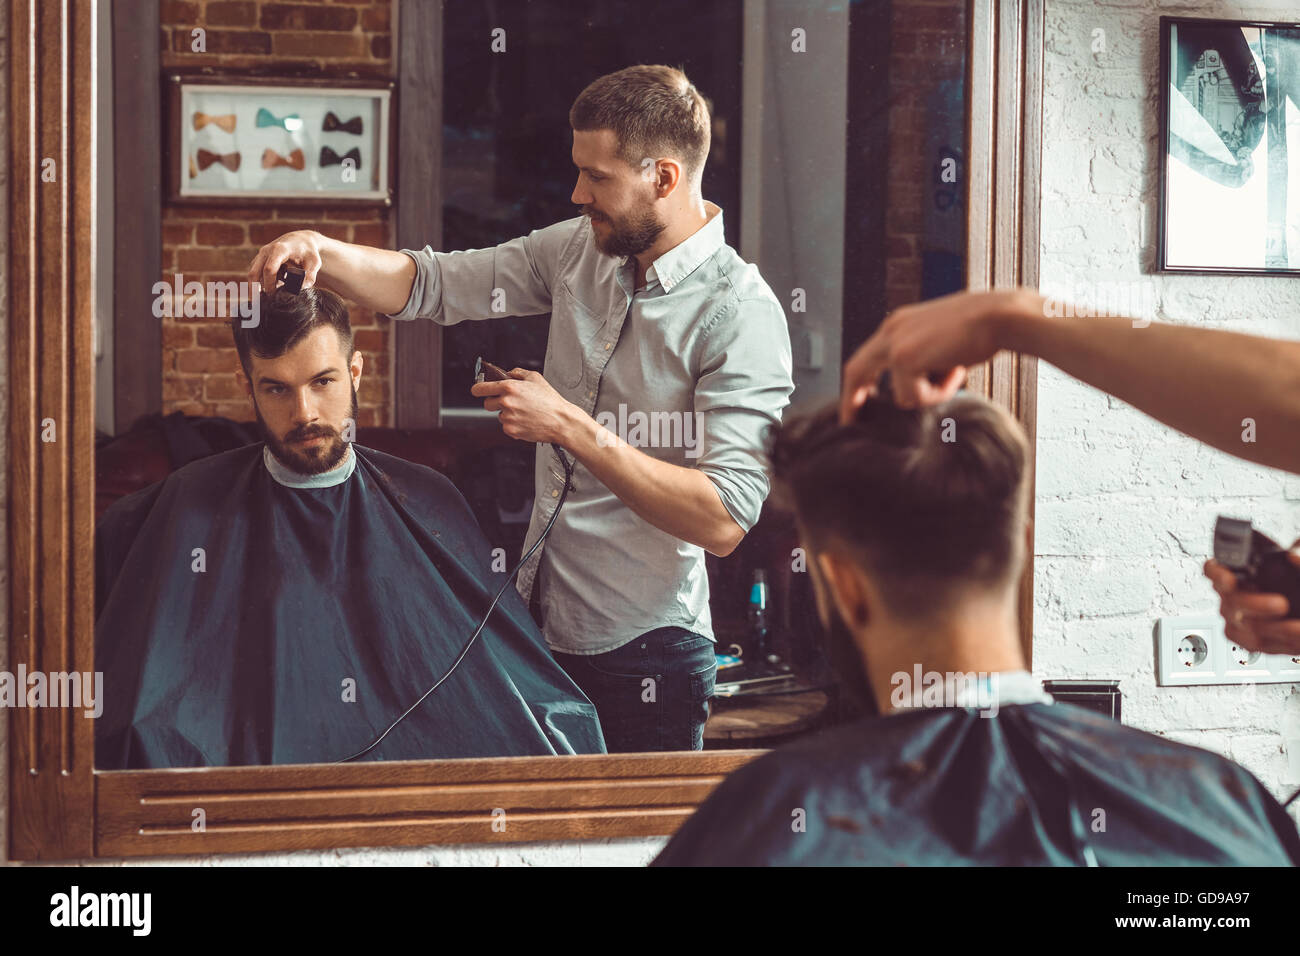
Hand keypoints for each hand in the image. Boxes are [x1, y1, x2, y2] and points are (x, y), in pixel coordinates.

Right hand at [248, 230, 325, 293]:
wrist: (300, 240)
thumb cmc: (308, 252)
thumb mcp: (314, 263)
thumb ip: (309, 276)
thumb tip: (301, 289)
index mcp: (280, 250)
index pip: (269, 269)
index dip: (270, 284)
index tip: (275, 296)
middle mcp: (266, 251)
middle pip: (254, 272)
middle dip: (256, 289)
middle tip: (265, 302)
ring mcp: (261, 255)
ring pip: (252, 274)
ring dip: (258, 287)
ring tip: (271, 295)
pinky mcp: (258, 259)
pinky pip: (255, 273)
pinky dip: (260, 283)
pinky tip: (272, 287)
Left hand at [471, 369, 575, 443]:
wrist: (560, 421)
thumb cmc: (551, 401)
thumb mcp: (536, 378)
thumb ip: (518, 372)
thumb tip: (508, 373)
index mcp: (509, 387)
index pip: (481, 388)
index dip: (478, 389)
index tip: (478, 390)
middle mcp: (506, 402)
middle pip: (487, 404)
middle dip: (495, 402)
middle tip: (510, 402)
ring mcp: (507, 417)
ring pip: (498, 415)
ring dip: (507, 414)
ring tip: (524, 412)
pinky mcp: (510, 430)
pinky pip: (506, 426)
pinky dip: (513, 424)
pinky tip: (525, 420)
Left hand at [839, 288, 1038, 422]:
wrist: (1000, 315)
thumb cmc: (982, 330)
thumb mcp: (942, 343)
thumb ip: (923, 361)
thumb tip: (912, 392)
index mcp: (899, 324)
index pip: (867, 356)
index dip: (860, 382)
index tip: (858, 401)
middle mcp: (891, 330)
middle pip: (855, 370)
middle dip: (852, 400)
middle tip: (849, 424)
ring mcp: (895, 343)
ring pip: (897, 393)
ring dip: (928, 395)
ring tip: (954, 375)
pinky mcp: (904, 358)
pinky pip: (913, 396)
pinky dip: (937, 394)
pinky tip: (956, 371)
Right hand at [1203, 543, 1299, 655]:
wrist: (1299, 604)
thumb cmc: (1290, 584)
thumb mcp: (1293, 568)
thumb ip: (1291, 560)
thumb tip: (1292, 558)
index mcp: (1238, 571)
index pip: (1214, 569)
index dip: (1217, 574)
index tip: (1229, 579)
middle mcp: (1232, 595)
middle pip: (1232, 601)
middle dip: (1256, 604)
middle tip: (1281, 604)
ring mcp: (1238, 619)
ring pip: (1246, 625)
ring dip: (1277, 627)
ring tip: (1297, 627)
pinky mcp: (1247, 640)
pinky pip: (1257, 642)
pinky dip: (1281, 640)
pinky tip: (1296, 632)